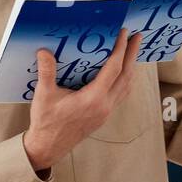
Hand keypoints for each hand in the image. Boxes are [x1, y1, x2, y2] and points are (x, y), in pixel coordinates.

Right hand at [22, 28, 143, 173]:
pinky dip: (125, 80)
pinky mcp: (103, 116)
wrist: (48, 147)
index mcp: (93, 99)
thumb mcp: (44, 95)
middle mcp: (104, 106)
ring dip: (131, 67)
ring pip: (126, 86)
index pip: (113, 69)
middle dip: (132, 55)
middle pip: (126, 76)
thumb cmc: (46, 123)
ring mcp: (106, 112)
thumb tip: (44, 52)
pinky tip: (121, 74)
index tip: (123, 33)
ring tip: (132, 52)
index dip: (120, 49)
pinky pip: (121, 95)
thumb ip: (46, 72)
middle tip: (137, 37)